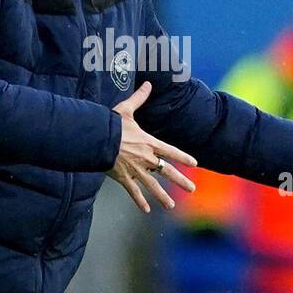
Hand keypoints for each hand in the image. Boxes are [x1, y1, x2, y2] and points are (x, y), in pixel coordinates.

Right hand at [107, 81, 196, 212]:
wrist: (98, 139)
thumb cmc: (112, 123)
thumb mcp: (127, 109)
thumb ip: (139, 98)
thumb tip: (148, 83)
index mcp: (149, 143)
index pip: (171, 151)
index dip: (183, 157)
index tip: (194, 164)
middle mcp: (146, 158)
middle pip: (167, 171)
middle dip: (180, 181)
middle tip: (192, 189)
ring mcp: (135, 170)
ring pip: (153, 186)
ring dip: (163, 196)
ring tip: (171, 206)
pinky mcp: (123, 177)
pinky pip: (133, 191)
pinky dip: (140, 201)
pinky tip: (147, 209)